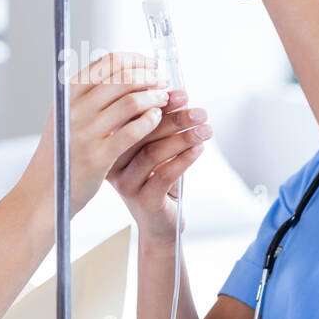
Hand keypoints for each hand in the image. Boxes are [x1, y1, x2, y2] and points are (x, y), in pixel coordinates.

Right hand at [24, 52, 172, 213]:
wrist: (43, 193)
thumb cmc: (60, 155)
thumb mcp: (65, 118)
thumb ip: (88, 96)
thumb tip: (122, 72)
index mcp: (67, 95)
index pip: (107, 62)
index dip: (135, 60)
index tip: (150, 65)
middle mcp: (74, 110)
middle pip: (122, 77)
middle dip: (149, 76)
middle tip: (163, 81)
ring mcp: (86, 133)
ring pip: (131, 102)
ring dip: (154, 96)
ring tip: (165, 99)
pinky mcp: (98, 156)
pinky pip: (133, 131)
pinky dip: (150, 121)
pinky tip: (156, 119)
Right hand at [107, 88, 210, 242]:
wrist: (160, 223)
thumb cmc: (159, 180)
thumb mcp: (158, 149)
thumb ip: (162, 125)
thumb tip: (180, 96)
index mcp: (112, 145)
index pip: (130, 117)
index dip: (157, 103)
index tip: (182, 94)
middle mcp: (113, 163)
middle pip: (142, 132)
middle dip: (175, 118)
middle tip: (200, 112)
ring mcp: (126, 183)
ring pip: (153, 153)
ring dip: (183, 138)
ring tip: (205, 130)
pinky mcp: (143, 200)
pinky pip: (164, 174)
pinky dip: (184, 159)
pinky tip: (199, 150)